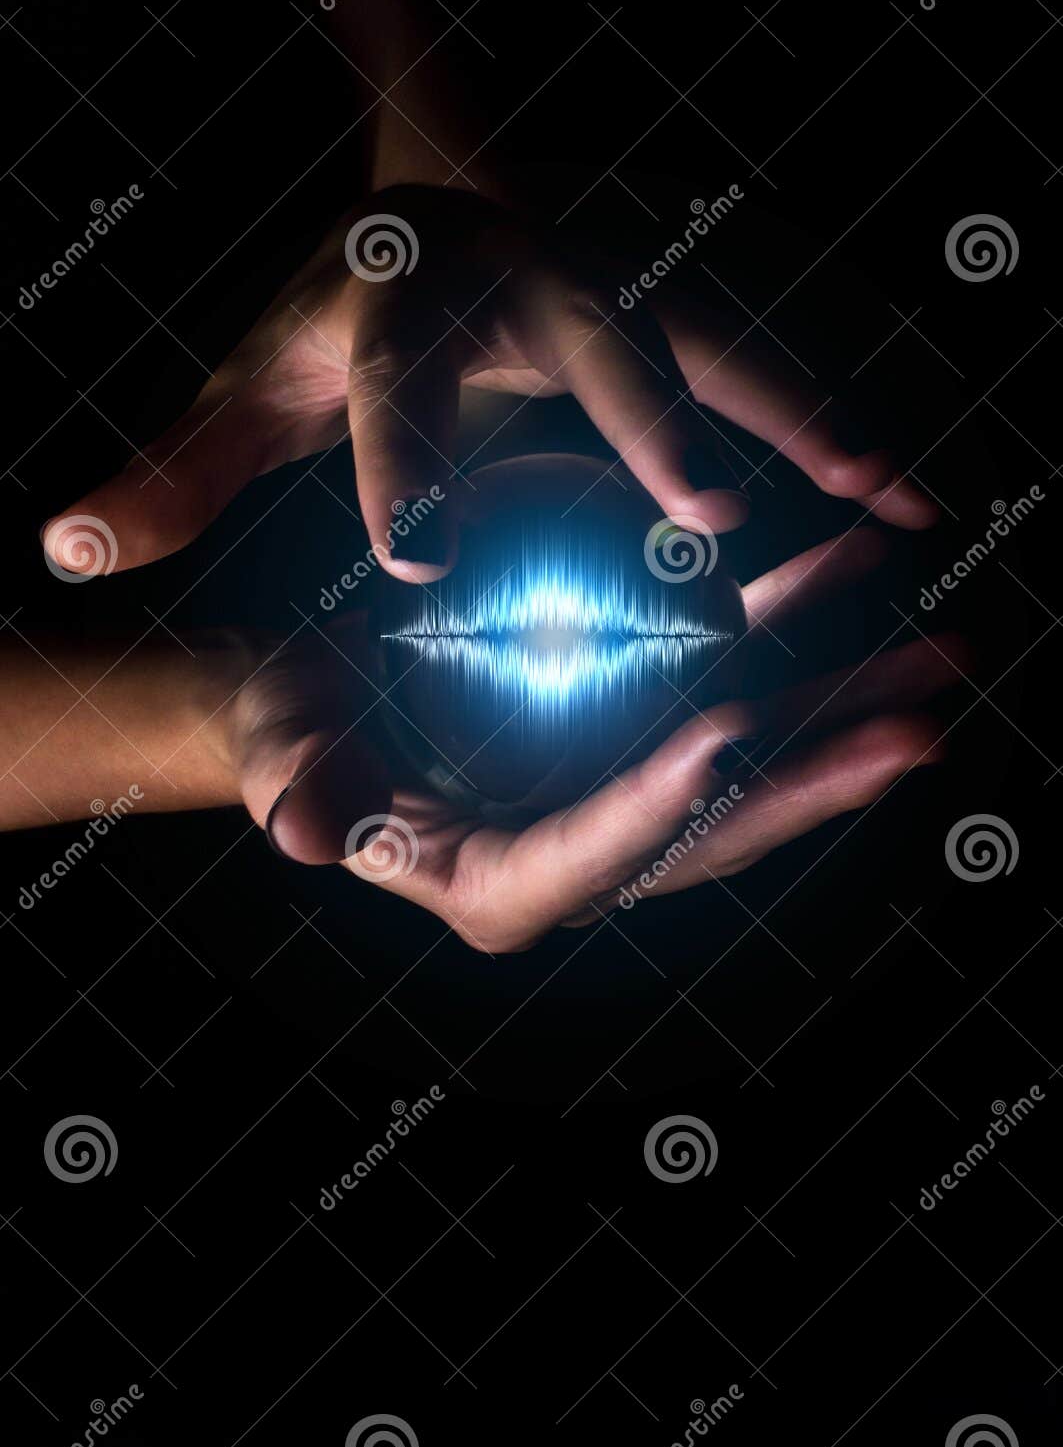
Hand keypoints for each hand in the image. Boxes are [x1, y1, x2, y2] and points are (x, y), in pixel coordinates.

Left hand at [42, 186, 936, 584]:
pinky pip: (770, 367)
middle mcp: (529, 279)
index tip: (412, 566)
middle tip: (702, 507)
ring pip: (721, 341)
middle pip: (596, 340)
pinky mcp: (676, 311)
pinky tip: (904, 500)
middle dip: (653, 418)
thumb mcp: (250, 391)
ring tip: (876, 499)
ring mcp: (618, 283)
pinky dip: (839, 429)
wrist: (430, 223)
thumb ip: (176, 473)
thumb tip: (66, 546)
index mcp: (405, 300)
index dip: (404, 467)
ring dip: (803, 418)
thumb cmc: (335, 325)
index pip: (395, 386)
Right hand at [218, 530, 962, 953]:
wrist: (331, 697)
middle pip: (711, 823)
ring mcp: (630, 782)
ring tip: (942, 658)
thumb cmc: (299, 733)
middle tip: (913, 733)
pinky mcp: (644, 717)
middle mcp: (592, 844)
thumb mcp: (289, 757)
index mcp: (506, 880)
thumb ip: (308, 792)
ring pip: (750, 752)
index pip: (593, 850)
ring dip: (845, 706)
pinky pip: (730, 667)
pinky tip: (861, 566)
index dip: (657, 801)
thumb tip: (311, 835)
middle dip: (812, 779)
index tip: (727, 732)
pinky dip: (796, 620)